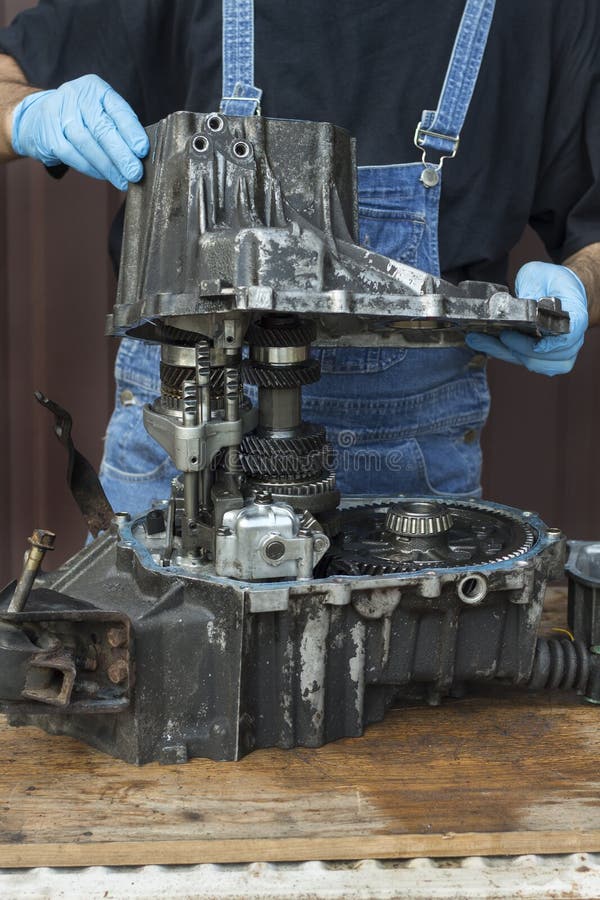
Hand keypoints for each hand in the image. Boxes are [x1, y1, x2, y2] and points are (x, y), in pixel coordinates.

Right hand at [11, 75, 149, 190]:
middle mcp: (77, 96)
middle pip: (102, 128)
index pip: (118, 109)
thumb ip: (119, 128)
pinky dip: (89, 168)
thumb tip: (140, 157)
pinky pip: (72, 154)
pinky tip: (102, 175)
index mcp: (96, 89)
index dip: (131, 131)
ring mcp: (60, 113)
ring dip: (107, 166)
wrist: (39, 117)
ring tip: (122, 180)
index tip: (143, 150)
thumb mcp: (101, 113)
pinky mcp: (48, 132)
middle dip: (121, 154)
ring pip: (87, 143)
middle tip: (135, 173)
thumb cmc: (82, 118)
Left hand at [465, 261, 587, 375]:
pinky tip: (487, 344)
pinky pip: (526, 363)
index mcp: (575, 315)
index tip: (535, 345)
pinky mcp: (544, 358)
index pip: (570, 335)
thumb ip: (529, 288)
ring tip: (482, 341)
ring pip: (536, 364)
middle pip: (549, 356)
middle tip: (500, 335)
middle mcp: (571, 339)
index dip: (553, 344)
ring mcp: (560, 352)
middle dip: (520, 348)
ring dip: (508, 353)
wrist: (562, 290)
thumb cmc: (552, 281)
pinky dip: (506, 355)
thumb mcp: (539, 275)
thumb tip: (514, 307)